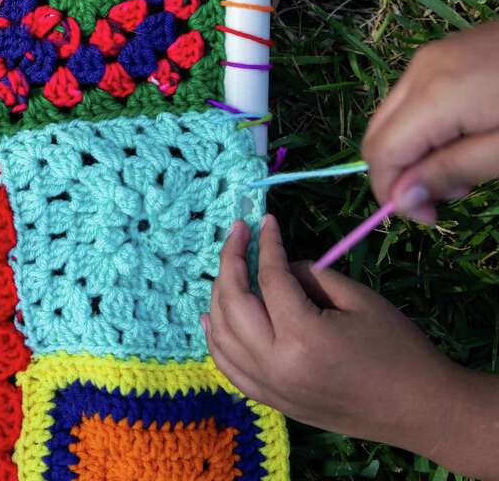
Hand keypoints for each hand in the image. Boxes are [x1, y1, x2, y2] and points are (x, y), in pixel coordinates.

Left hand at [203, 216, 458, 450]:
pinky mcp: (271, 401)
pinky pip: (228, 367)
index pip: (269, 278)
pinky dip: (216, 338)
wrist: (419, 410)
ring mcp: (269, 387)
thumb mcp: (359, 300)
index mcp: (303, 336)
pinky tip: (212, 315)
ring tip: (227, 266)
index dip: (266, 245)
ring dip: (218, 296)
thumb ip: (312, 277)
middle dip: (230, 261)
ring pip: (222, 335)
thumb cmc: (398, 349)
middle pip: (233, 303)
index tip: (266, 221)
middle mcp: (275, 364)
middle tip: (237, 233)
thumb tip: (282, 266)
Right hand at [362, 22, 498, 222]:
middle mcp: (419, 70)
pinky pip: (414, 99)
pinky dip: (426, 128)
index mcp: (434, 95)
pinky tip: (468, 136)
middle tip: (450, 196)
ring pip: (393, 117)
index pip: (380, 154)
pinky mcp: (448, 52)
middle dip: (401, 174)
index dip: (392, 193)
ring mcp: (432, 56)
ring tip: (466, 167)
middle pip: (377, 135)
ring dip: (415, 152)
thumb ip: (452, 171)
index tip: (430, 218)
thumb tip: (401, 199)